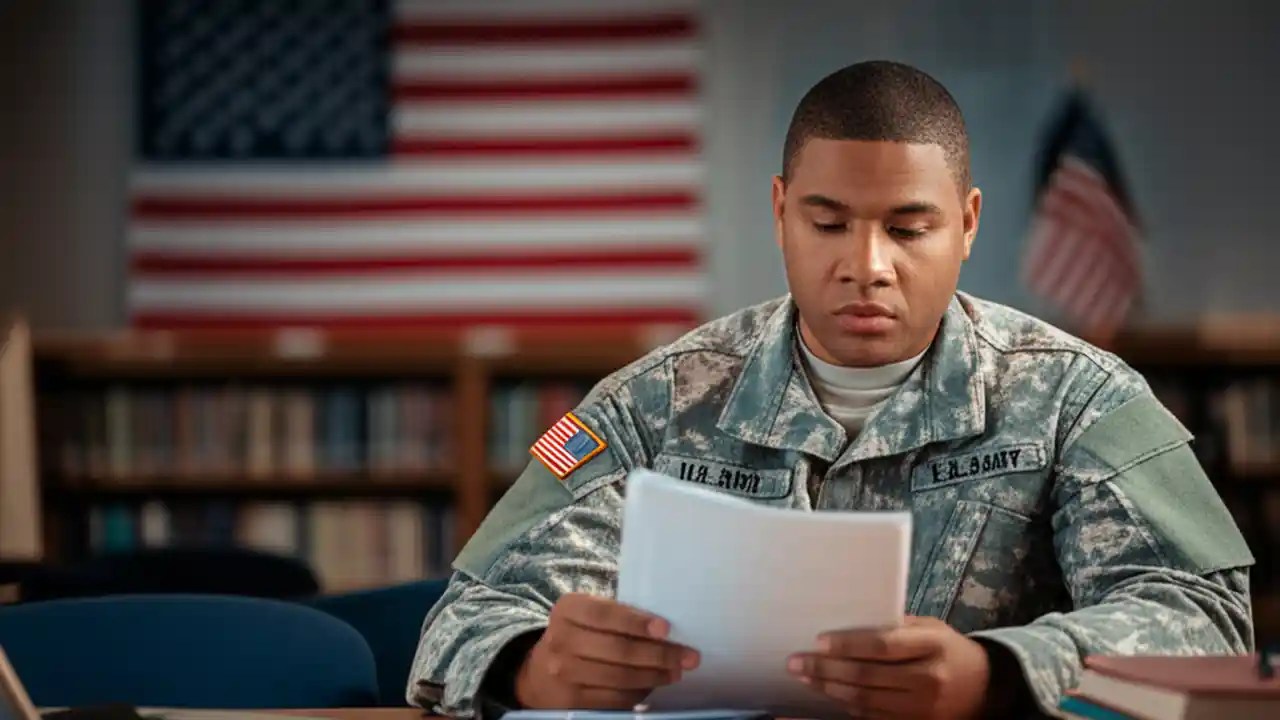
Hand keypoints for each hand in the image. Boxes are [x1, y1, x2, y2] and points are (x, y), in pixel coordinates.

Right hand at [515, 593, 699, 708]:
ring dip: (654, 675)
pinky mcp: (571, 701)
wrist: (540, 672)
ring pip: (619, 677)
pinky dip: (639, 693)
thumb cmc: (579, 634)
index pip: (604, 614)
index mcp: (568, 609)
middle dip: (659, 654)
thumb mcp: (587, 614)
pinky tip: (653, 685)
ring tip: (676, 672)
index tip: (666, 628)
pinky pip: (614, 699)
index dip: (636, 621)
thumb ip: (617, 614)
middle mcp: (561, 639)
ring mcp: (563, 673)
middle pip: (617, 649)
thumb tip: (667, 628)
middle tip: (688, 656)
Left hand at [788, 616, 990, 718]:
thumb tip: (848, 620)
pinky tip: (825, 699)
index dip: (848, 644)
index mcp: (932, 646)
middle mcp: (927, 680)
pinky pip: (871, 719)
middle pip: (867, 676)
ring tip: (805, 678)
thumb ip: (897, 625)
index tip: (819, 641)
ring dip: (829, 690)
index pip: (883, 645)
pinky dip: (844, 709)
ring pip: (865, 702)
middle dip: (826, 670)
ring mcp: (921, 709)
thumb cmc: (949, 649)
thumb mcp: (932, 628)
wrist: (984, 688)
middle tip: (796, 663)